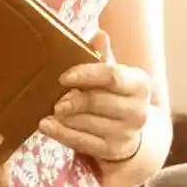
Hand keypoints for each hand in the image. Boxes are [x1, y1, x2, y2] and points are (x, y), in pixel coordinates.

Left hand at [40, 30, 150, 162]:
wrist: (131, 132)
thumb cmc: (116, 95)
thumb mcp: (114, 75)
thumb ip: (104, 57)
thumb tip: (99, 35)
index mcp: (140, 84)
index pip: (112, 76)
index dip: (86, 74)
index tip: (64, 77)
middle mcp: (138, 110)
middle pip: (97, 101)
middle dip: (73, 100)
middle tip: (55, 99)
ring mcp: (126, 133)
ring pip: (87, 122)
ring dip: (64, 117)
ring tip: (48, 111)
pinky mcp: (112, 151)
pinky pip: (82, 142)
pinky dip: (61, 133)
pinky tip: (46, 126)